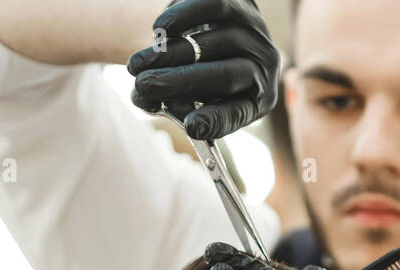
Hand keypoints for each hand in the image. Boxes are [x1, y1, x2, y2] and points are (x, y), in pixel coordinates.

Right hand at [127, 0, 280, 139]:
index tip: (190, 127)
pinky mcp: (239, 4)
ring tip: (136, 65)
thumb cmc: (196, 78)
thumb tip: (146, 99)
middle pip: (224, 76)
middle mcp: (262, 67)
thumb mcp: (189, 99)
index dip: (213, 120)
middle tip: (144, 85)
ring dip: (169, 54)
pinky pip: (213, 8)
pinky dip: (184, 18)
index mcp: (256, 100)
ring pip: (213, 43)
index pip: (236, 113)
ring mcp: (254, 34)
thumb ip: (169, 104)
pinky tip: (160, 30)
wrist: (209, 36)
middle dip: (180, 82)